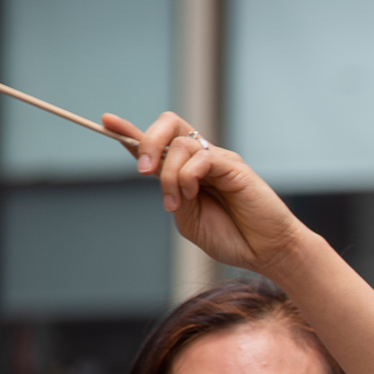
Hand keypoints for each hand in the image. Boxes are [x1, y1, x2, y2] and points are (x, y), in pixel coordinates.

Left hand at [105, 112, 308, 274]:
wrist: (266, 252)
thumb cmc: (232, 239)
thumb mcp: (188, 219)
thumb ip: (172, 193)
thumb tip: (160, 169)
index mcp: (189, 174)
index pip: (159, 145)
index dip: (131, 132)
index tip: (106, 121)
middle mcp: (203, 161)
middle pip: (169, 126)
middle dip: (146, 141)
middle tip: (142, 170)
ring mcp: (219, 161)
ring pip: (180, 144)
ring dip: (168, 174)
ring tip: (176, 202)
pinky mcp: (234, 166)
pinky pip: (201, 157)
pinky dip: (188, 174)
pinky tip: (193, 193)